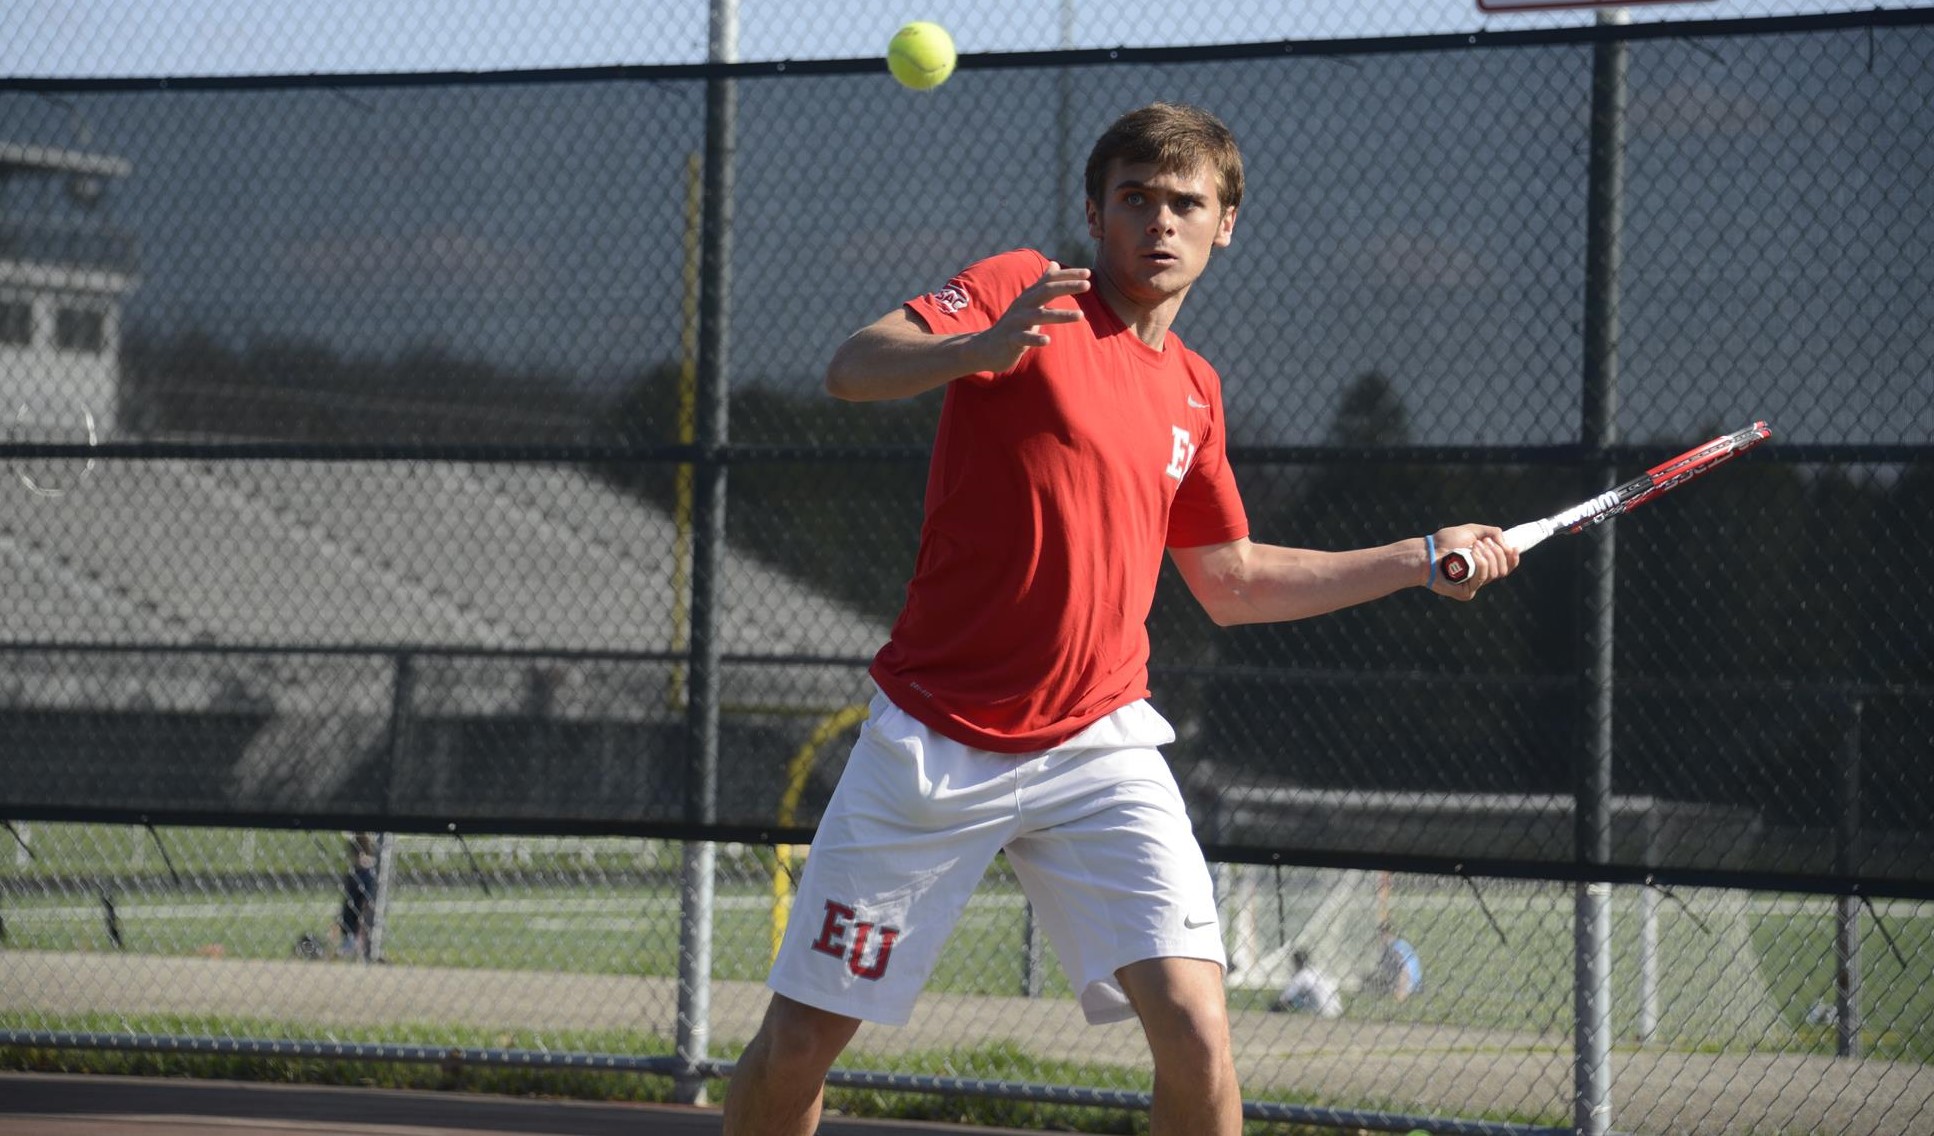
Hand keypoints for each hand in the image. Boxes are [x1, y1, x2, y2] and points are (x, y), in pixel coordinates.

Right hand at [967, 263, 1089, 373]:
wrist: (987, 347)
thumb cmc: (1014, 324)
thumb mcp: (1028, 302)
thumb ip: (1042, 284)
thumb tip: (1054, 264)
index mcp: (1030, 296)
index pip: (1050, 281)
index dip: (1068, 275)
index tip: (1088, 273)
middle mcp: (1023, 305)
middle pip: (1046, 291)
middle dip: (1067, 287)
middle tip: (1088, 285)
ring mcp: (1016, 322)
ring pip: (1039, 316)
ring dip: (1061, 315)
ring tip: (1081, 316)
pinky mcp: (1011, 339)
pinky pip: (1024, 338)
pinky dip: (1035, 338)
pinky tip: (1047, 340)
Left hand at [1427, 524, 1517, 598]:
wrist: (1426, 552)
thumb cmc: (1444, 542)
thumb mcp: (1472, 531)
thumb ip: (1492, 533)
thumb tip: (1508, 545)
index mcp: (1483, 564)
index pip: (1506, 566)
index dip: (1513, 559)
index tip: (1514, 548)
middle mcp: (1480, 577)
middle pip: (1504, 570)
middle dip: (1498, 553)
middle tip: (1483, 542)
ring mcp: (1473, 586)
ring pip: (1496, 573)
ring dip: (1489, 556)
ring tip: (1475, 546)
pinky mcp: (1466, 592)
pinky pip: (1483, 578)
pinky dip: (1481, 563)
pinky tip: (1472, 554)